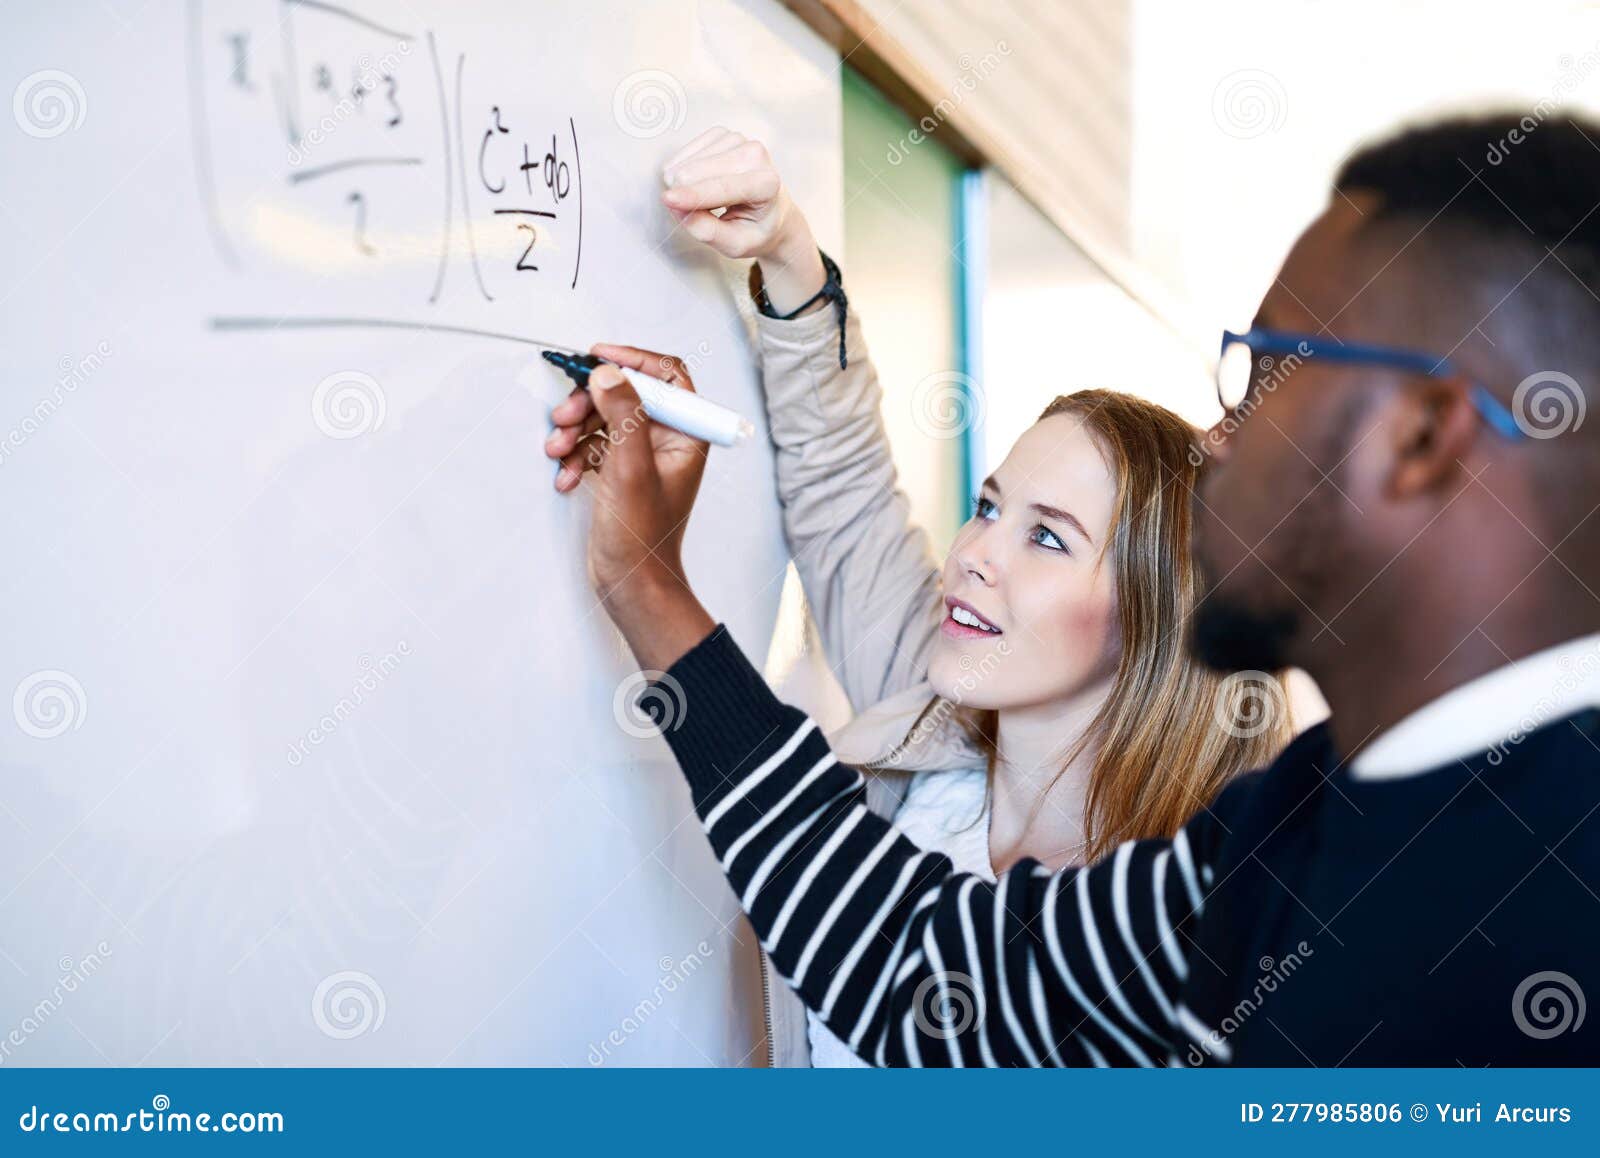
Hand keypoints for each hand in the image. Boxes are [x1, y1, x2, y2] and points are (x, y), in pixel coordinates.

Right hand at [544, 345, 715, 669]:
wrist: (632, 584)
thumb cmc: (643, 537)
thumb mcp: (630, 466)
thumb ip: (623, 413)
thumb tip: (609, 372)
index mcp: (687, 434)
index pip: (666, 375)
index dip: (631, 360)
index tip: (596, 357)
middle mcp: (670, 441)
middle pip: (626, 395)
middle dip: (590, 403)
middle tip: (564, 415)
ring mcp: (645, 457)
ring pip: (605, 420)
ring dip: (576, 430)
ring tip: (558, 450)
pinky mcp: (623, 473)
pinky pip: (595, 446)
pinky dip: (577, 456)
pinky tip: (567, 475)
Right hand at [661, 127, 825, 314]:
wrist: (771, 212)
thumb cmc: (754, 230)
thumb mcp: (735, 245)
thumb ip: (707, 231)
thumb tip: (677, 208)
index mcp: (767, 183)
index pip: (723, 187)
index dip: (692, 195)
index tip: (666, 200)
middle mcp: (755, 154)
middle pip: (698, 171)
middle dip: (684, 195)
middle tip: (698, 215)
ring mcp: (737, 139)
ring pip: (688, 161)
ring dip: (683, 186)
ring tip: (704, 202)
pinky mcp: (720, 134)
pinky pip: (684, 153)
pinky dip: (682, 172)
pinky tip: (696, 184)